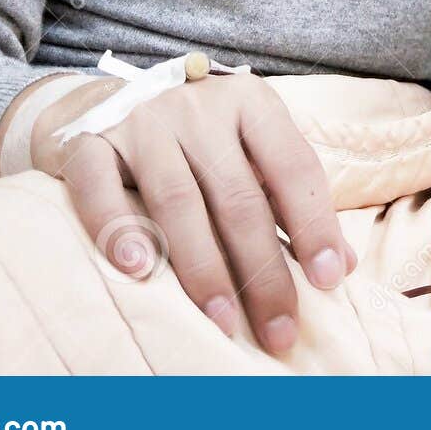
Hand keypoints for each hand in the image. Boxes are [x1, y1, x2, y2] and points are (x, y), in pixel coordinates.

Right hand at [31, 74, 355, 354]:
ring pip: (176, 201)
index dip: (314, 225)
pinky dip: (118, 230)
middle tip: (278, 330)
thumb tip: (341, 266)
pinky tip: (138, 271)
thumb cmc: (199, 137)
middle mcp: (199, 106)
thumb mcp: (252, 150)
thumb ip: (293, 201)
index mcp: (251, 101)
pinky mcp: (89, 142)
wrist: (108, 99)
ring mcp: (142, 121)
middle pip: (238, 196)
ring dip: (202, 268)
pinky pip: (100, 188)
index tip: (327, 281)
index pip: (293, 166)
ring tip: (223, 320)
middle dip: (263, 270)